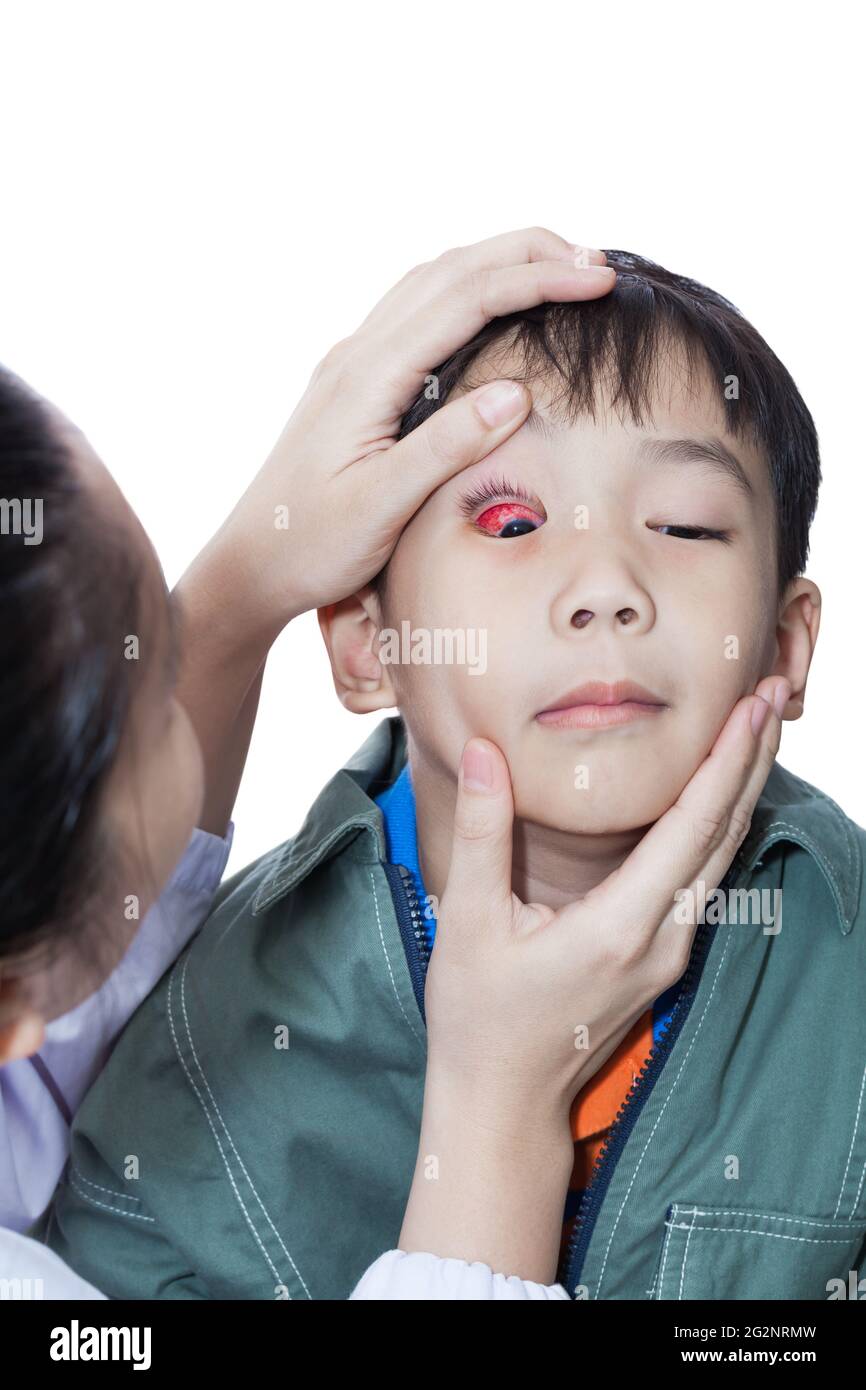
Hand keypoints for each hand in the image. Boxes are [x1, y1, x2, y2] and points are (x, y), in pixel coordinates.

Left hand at [199, 227, 614, 637]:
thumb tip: (518, 391)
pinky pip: (418, 311)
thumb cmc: (311, 546)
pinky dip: (470, 291)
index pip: (466, 300)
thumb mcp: (381, 508)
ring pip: (433, 283)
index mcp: (367, 376)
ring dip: (499, 265)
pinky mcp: (356, 383)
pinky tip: (496, 308)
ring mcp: (354, 365)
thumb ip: (446, 447)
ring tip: (561, 271)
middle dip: (528, 254)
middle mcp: (358, 355)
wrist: (251, 566)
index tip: (600, 282)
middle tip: (597, 266)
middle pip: (452, 270)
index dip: (538, 281)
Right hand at [398, 673, 789, 1280]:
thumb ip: (485, 831)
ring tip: (758, 727)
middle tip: (771, 691)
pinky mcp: (663, 957)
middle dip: (752, 758)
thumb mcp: (472, 922)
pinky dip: (722, 823)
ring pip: (725, 856)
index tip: (750, 705)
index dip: (725, 761)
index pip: (692, 827)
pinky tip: (722, 792)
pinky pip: (707, 877)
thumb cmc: (479, 1015)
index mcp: (620, 926)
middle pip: (727, 834)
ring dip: (743, 788)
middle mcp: (662, 938)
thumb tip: (485, 751)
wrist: (502, 1098)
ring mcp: (670, 952)